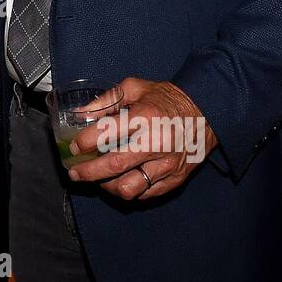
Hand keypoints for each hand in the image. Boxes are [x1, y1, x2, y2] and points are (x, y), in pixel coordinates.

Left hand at [67, 77, 216, 201]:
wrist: (208, 111)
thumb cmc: (168, 98)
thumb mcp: (137, 87)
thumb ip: (108, 99)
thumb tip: (82, 113)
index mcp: (145, 116)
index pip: (107, 132)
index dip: (85, 142)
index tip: (74, 146)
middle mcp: (156, 143)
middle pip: (114, 165)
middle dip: (88, 172)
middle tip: (75, 172)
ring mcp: (167, 164)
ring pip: (129, 188)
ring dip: (108, 186)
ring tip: (100, 178)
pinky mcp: (176, 178)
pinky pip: (146, 194)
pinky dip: (130, 190)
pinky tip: (122, 180)